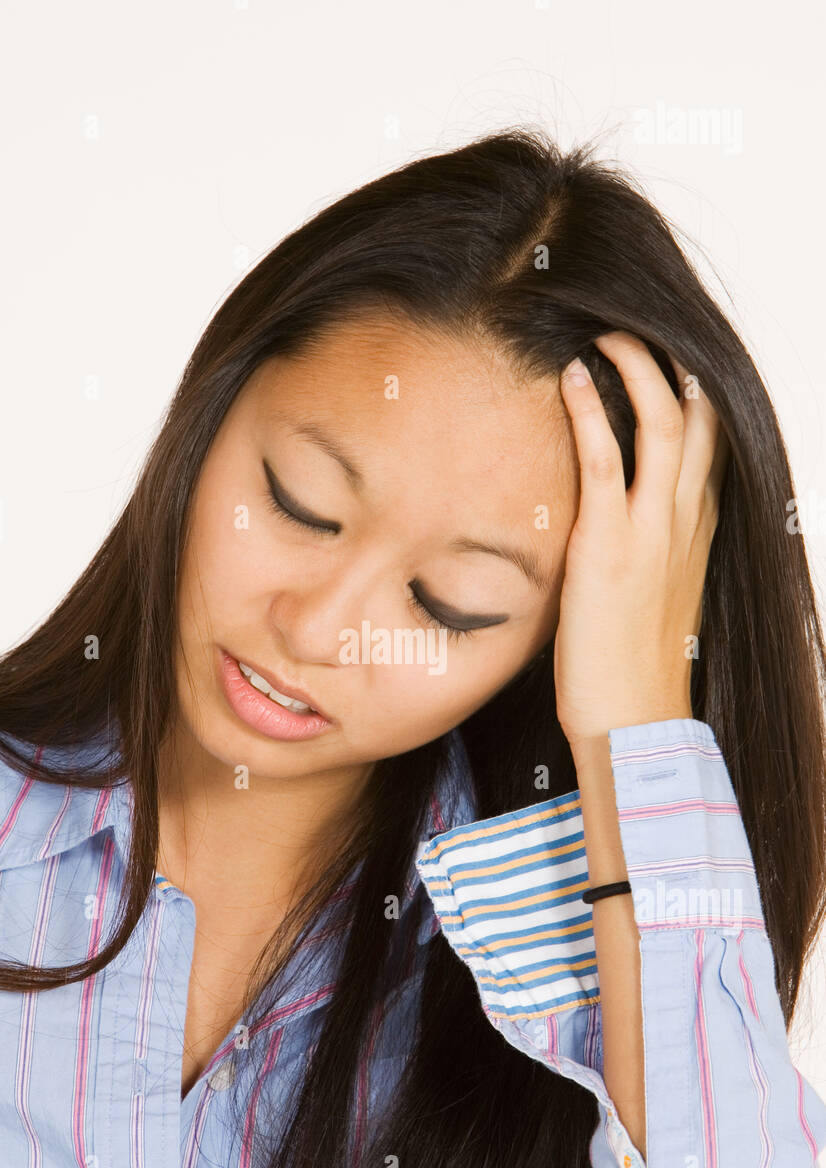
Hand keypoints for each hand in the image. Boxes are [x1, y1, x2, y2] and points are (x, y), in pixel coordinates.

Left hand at [552, 331, 728, 757]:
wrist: (635, 722)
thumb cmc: (635, 669)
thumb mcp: (655, 597)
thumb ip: (648, 552)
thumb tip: (619, 532)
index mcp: (700, 529)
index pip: (711, 439)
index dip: (692, 390)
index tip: (664, 356)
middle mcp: (688, 519)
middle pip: (701, 415)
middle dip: (672, 360)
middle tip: (633, 327)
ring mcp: (654, 530)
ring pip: (666, 421)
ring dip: (637, 366)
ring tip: (605, 335)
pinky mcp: (611, 546)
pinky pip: (606, 461)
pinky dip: (592, 411)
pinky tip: (574, 377)